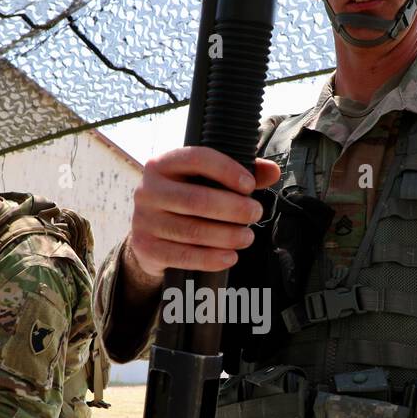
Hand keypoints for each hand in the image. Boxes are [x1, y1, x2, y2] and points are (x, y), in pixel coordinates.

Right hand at [124, 147, 278, 285]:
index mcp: (163, 164)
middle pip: (196, 200)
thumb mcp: (205, 182)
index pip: (196, 159)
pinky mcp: (145, 248)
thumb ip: (239, 175)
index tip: (250, 186)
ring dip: (227, 236)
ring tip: (247, 237)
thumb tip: (272, 171)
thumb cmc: (185, 201)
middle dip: (233, 209)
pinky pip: (183, 256)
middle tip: (255, 213)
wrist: (148, 233)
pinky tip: (230, 257)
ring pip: (192, 231)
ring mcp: (144, 220)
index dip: (226, 171)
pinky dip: (211, 258)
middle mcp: (148, 190)